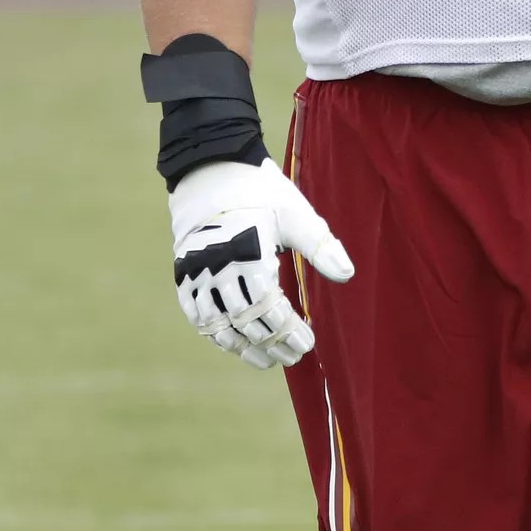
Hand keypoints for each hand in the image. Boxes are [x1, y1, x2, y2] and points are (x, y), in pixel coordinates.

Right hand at [170, 158, 354, 367]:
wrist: (211, 169)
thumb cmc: (261, 190)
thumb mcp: (296, 213)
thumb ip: (320, 245)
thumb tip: (347, 274)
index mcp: (247, 253)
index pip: (268, 306)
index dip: (288, 329)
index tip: (308, 343)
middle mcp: (217, 267)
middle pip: (244, 320)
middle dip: (270, 342)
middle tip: (294, 356)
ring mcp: (196, 272)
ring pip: (217, 323)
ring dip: (241, 346)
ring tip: (266, 360)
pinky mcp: (184, 272)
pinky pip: (196, 313)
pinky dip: (214, 332)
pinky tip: (232, 344)